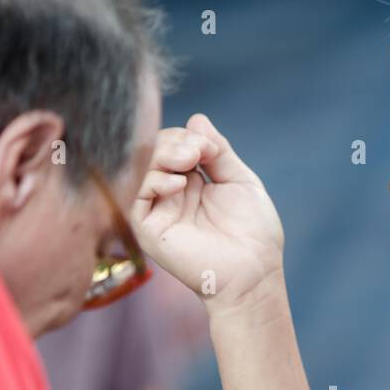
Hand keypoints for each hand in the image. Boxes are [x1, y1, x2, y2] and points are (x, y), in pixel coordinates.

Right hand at [134, 113, 284, 306]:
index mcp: (191, 182)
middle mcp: (171, 194)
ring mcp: (158, 212)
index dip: (186, 138)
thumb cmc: (253, 232)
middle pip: (152, 152)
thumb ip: (218, 150)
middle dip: (173, 143)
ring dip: (163, 156)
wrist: (254, 271)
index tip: (209, 146)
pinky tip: (178, 183)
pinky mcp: (149, 230)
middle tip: (197, 151)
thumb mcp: (239, 180)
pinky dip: (153, 181)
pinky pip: (136, 197)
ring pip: (141, 170)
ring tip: (189, 160)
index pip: (173, 146)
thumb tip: (196, 118)